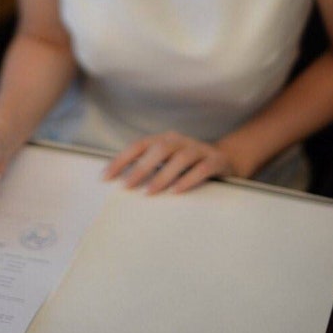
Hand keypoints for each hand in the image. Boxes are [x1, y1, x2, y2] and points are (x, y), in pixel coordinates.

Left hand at [102, 131, 237, 194]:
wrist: (226, 161)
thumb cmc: (188, 166)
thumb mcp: (168, 163)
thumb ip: (149, 168)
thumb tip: (121, 182)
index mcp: (164, 140)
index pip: (138, 146)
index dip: (121, 160)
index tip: (106, 177)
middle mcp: (180, 141)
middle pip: (159, 150)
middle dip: (141, 167)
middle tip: (127, 186)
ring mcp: (199, 149)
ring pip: (180, 158)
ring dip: (163, 175)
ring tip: (150, 192)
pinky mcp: (216, 161)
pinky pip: (202, 169)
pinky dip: (188, 179)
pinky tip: (176, 192)